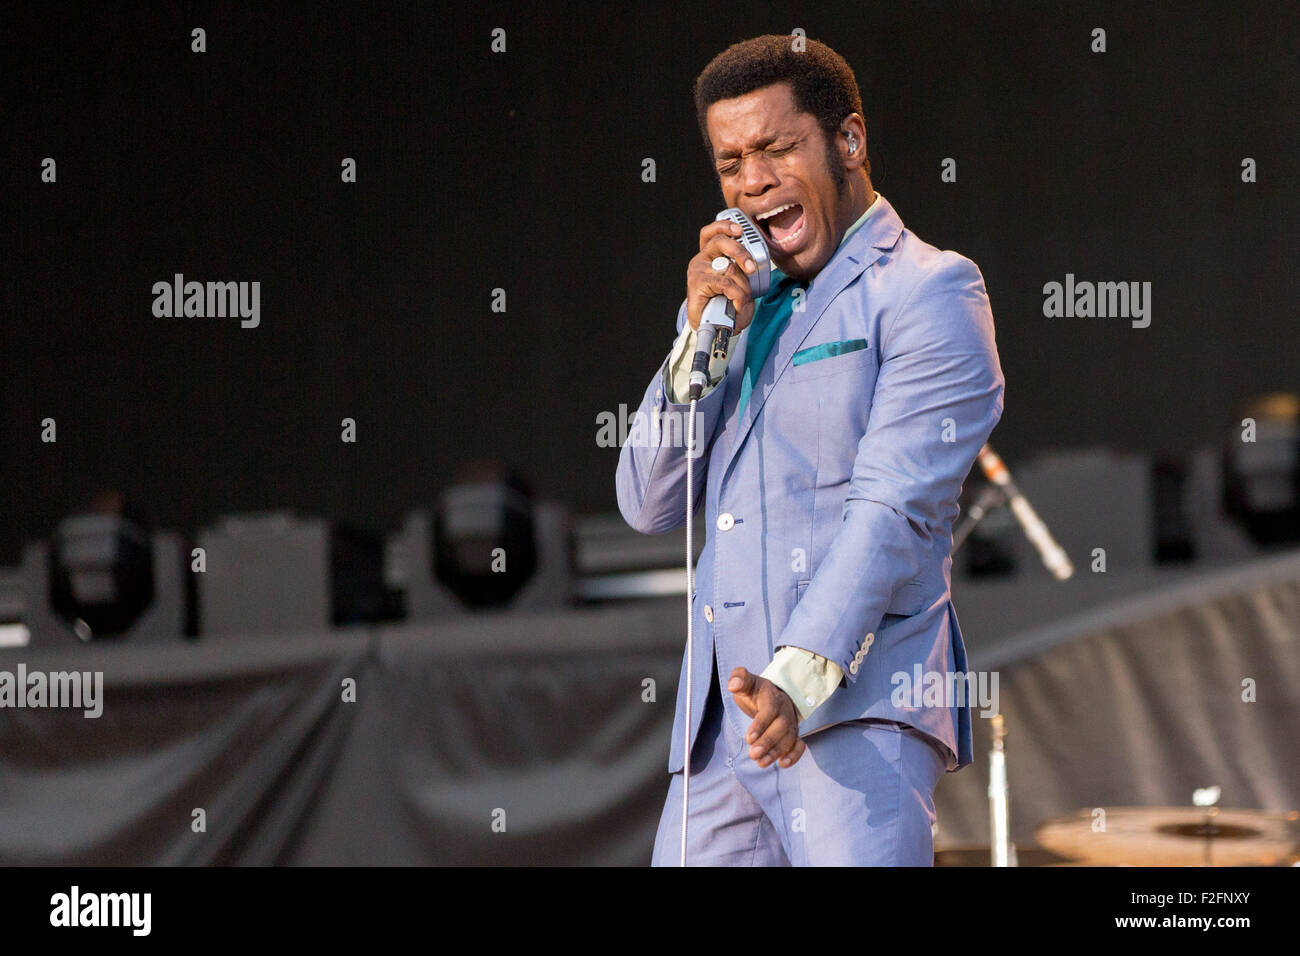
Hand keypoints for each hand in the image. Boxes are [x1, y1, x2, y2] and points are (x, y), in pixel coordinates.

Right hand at [685, 219, 759, 333]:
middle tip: (751, 268)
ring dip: (742, 282)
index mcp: (711, 254)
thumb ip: (747, 277)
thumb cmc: (726, 305)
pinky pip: (725, 284)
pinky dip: (737, 294)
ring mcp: (698, 271)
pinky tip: (738, 303)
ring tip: (744, 296)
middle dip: (740, 252)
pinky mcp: (696, 284)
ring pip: (726, 266)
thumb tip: (752, 273)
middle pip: (720, 242)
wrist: (710, 328)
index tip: (740, 230)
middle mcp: (702, 259)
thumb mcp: (741, 288)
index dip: (725, 226)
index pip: (713, 233)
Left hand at [727, 667, 806, 768]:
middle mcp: (784, 710)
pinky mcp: (793, 734)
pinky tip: (782, 764)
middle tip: (753, 754)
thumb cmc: (756, 691)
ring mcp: (790, 723)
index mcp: (772, 696)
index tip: (749, 738)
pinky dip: (794, 755)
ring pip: (789, 738)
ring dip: (776, 752)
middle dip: (768, 742)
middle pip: (782, 726)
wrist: (774, 694)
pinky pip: (799, 744)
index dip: (761, 724)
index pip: (770, 709)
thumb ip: (739, 678)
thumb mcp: (747, 682)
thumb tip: (733, 684)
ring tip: (761, 762)